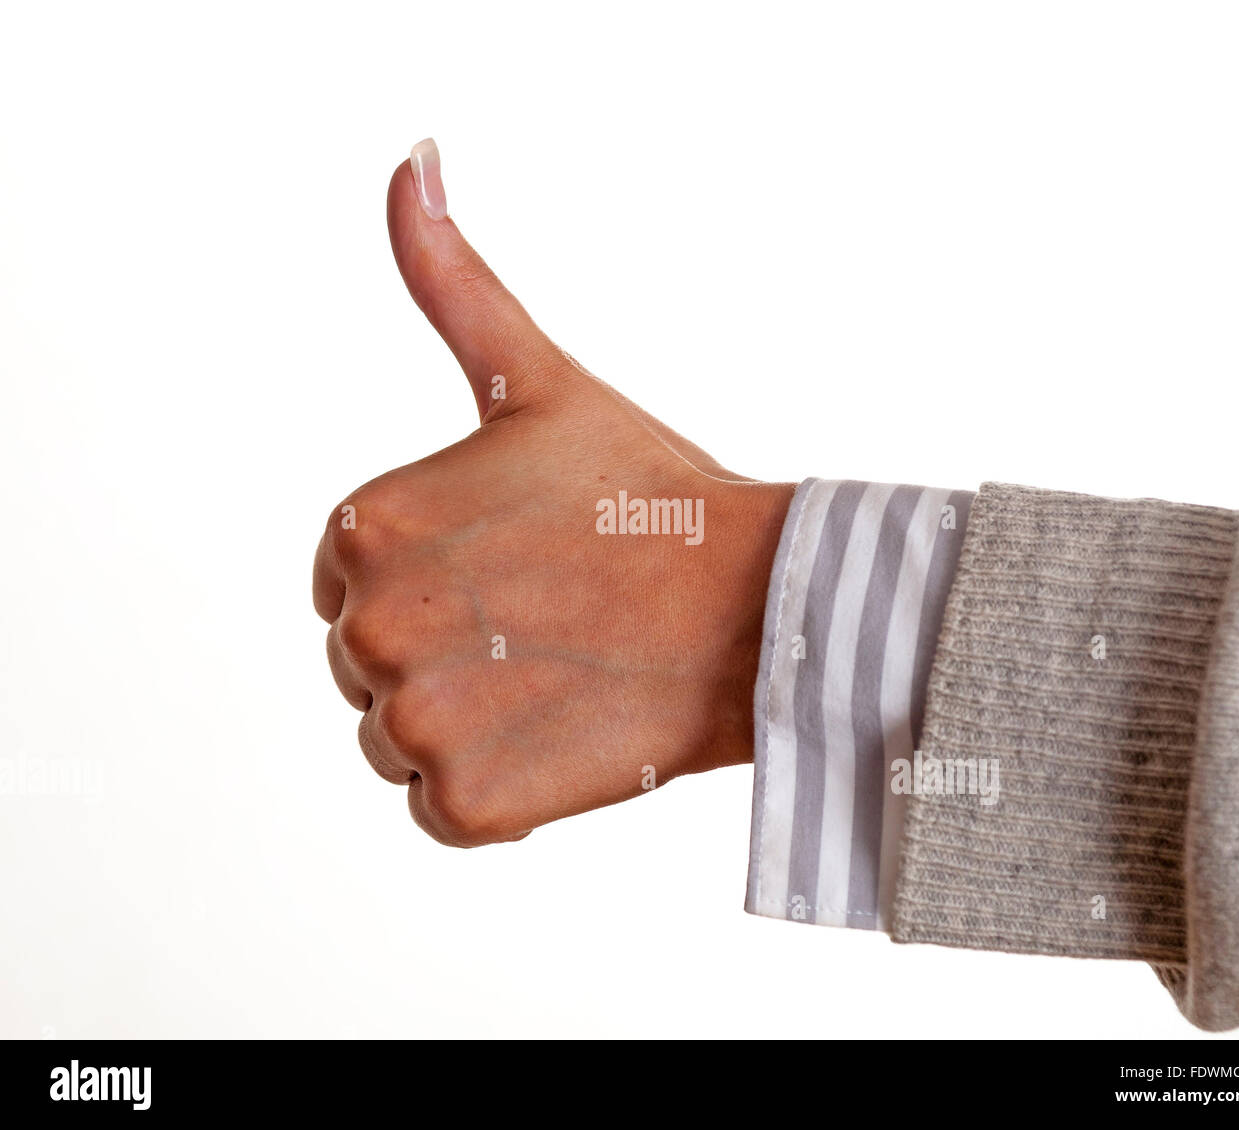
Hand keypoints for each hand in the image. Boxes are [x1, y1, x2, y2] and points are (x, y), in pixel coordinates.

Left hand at [313, 140, 792, 846]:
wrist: (758, 609)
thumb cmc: (651, 493)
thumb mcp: (537, 379)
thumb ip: (450, 281)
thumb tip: (412, 161)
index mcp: (365, 528)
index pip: (349, 581)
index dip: (435, 578)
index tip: (512, 565)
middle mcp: (370, 628)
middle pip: (369, 665)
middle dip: (449, 649)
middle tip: (548, 618)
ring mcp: (420, 723)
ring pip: (399, 739)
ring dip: (471, 719)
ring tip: (559, 673)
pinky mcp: (469, 803)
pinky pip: (440, 806)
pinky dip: (497, 788)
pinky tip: (563, 733)